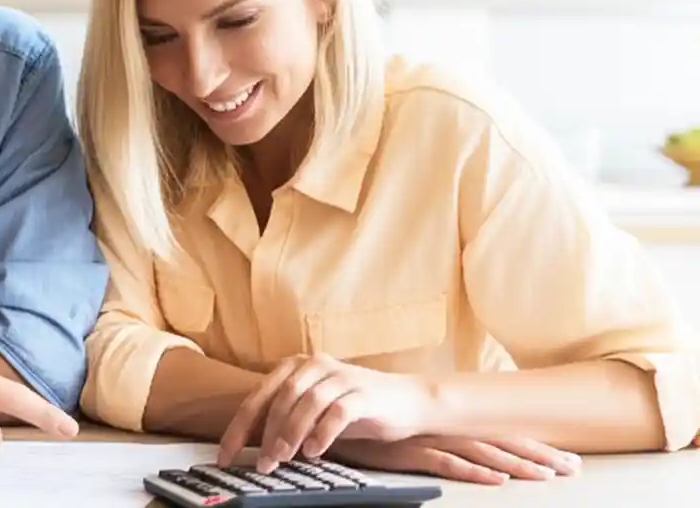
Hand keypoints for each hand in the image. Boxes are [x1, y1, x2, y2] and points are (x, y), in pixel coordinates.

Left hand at [217, 353, 432, 470]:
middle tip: (262, 464)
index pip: (258, 397)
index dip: (239, 428)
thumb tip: (252, 446)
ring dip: (290, 433)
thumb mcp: (313, 408)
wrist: (408, 402)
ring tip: (283, 459)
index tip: (225, 456)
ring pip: (306, 402)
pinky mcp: (363, 393)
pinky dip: (322, 432)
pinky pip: (337, 411)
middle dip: (266, 434)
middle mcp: (315, 365)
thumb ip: (285, 416)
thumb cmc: (355, 407)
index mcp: (296, 366)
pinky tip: (314, 451)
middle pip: (279, 398)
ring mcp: (340, 376)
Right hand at [328, 435, 581, 484]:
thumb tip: (445, 446)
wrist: (323, 416)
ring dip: (517, 464)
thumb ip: (423, 440)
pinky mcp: (407, 453)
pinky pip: (446, 464)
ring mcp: (426, 440)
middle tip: (574, 467)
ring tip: (549, 475)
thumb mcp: (399, 435)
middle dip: (538, 453)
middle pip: (499, 441)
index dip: (528, 443)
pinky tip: (496, 481)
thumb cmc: (360, 428)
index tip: (562, 454)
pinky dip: (473, 473)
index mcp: (444, 423)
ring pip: (481, 452)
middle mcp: (441, 428)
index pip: (494, 432)